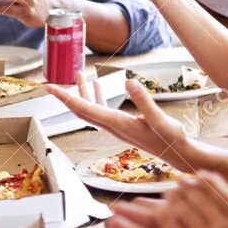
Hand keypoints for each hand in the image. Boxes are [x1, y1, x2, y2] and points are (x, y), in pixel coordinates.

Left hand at [48, 77, 199, 170]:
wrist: (178, 153)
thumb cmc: (170, 138)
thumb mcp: (160, 118)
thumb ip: (144, 100)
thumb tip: (129, 82)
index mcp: (116, 122)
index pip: (84, 108)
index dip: (65, 97)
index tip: (49, 87)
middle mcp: (111, 126)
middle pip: (81, 109)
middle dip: (65, 95)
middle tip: (51, 81)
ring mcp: (116, 126)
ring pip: (90, 109)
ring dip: (82, 92)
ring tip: (79, 74)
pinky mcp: (122, 125)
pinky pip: (102, 110)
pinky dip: (96, 97)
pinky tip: (98, 85)